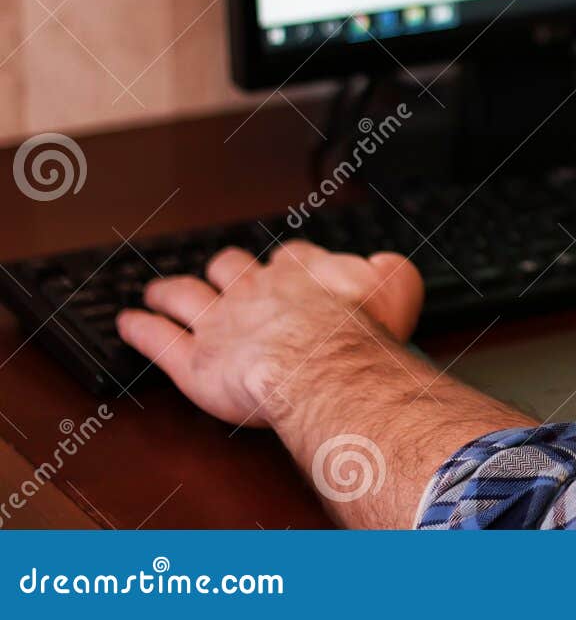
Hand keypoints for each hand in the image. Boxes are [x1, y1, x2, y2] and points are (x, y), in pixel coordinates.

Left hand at [117, 241, 423, 427]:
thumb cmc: (360, 334)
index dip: (285, 264)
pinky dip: (140, 329)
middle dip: (223, 269)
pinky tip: (128, 322)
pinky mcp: (194, 361)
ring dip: (169, 291)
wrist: (325, 368)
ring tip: (157, 291)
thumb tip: (385, 263)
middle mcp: (255, 291)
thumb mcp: (396, 290)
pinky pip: (159, 340)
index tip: (285, 267)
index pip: (289, 258)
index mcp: (302, 274)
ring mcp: (220, 323)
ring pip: (184, 296)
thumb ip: (392, 272)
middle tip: (219, 273)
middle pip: (231, 267)